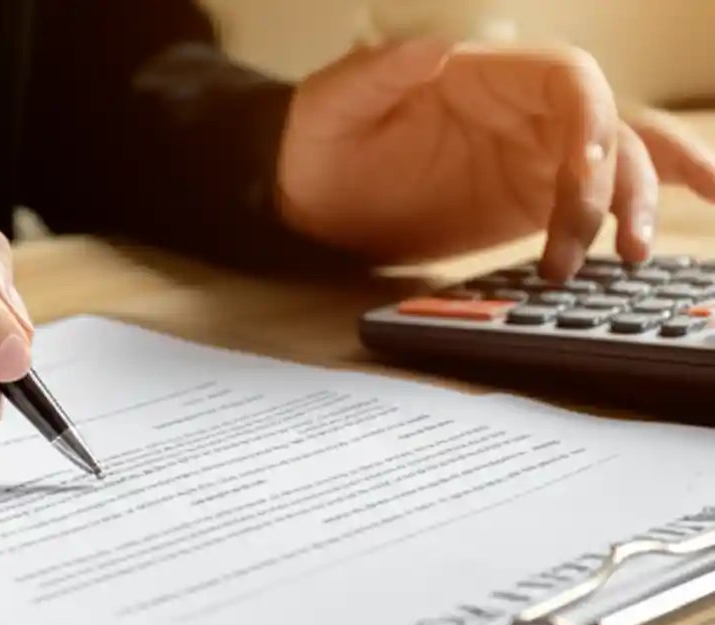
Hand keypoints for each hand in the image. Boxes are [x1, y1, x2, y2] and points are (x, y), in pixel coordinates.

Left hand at [277, 40, 714, 279]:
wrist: (308, 198)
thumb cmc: (320, 137)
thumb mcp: (332, 102)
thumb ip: (378, 73)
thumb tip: (434, 47)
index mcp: (489, 76)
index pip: (567, 81)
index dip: (589, 122)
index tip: (583, 171)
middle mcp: (524, 114)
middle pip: (609, 128)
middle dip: (631, 176)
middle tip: (625, 237)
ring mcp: (532, 160)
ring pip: (615, 169)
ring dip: (637, 206)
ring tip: (632, 256)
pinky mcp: (527, 206)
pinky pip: (588, 212)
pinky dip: (618, 225)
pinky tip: (630, 257)